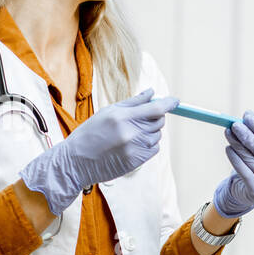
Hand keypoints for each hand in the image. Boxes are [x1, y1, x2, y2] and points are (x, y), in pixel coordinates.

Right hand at [20, 88, 178, 216]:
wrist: (77, 161)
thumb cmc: (91, 132)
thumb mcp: (108, 112)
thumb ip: (132, 102)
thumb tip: (152, 93)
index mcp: (123, 117)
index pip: (156, 108)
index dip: (169, 103)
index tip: (176, 101)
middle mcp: (131, 132)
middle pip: (159, 121)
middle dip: (155, 117)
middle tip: (140, 119)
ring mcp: (135, 148)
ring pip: (157, 135)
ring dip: (149, 132)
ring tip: (130, 134)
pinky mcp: (137, 161)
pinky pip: (154, 149)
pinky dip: (148, 145)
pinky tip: (132, 144)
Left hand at [212, 110, 253, 216]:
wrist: (252, 192)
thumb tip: (249, 114)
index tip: (247, 116)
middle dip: (246, 135)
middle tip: (234, 124)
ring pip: (250, 160)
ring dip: (237, 145)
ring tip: (228, 133)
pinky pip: (244, 171)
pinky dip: (234, 158)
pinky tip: (228, 148)